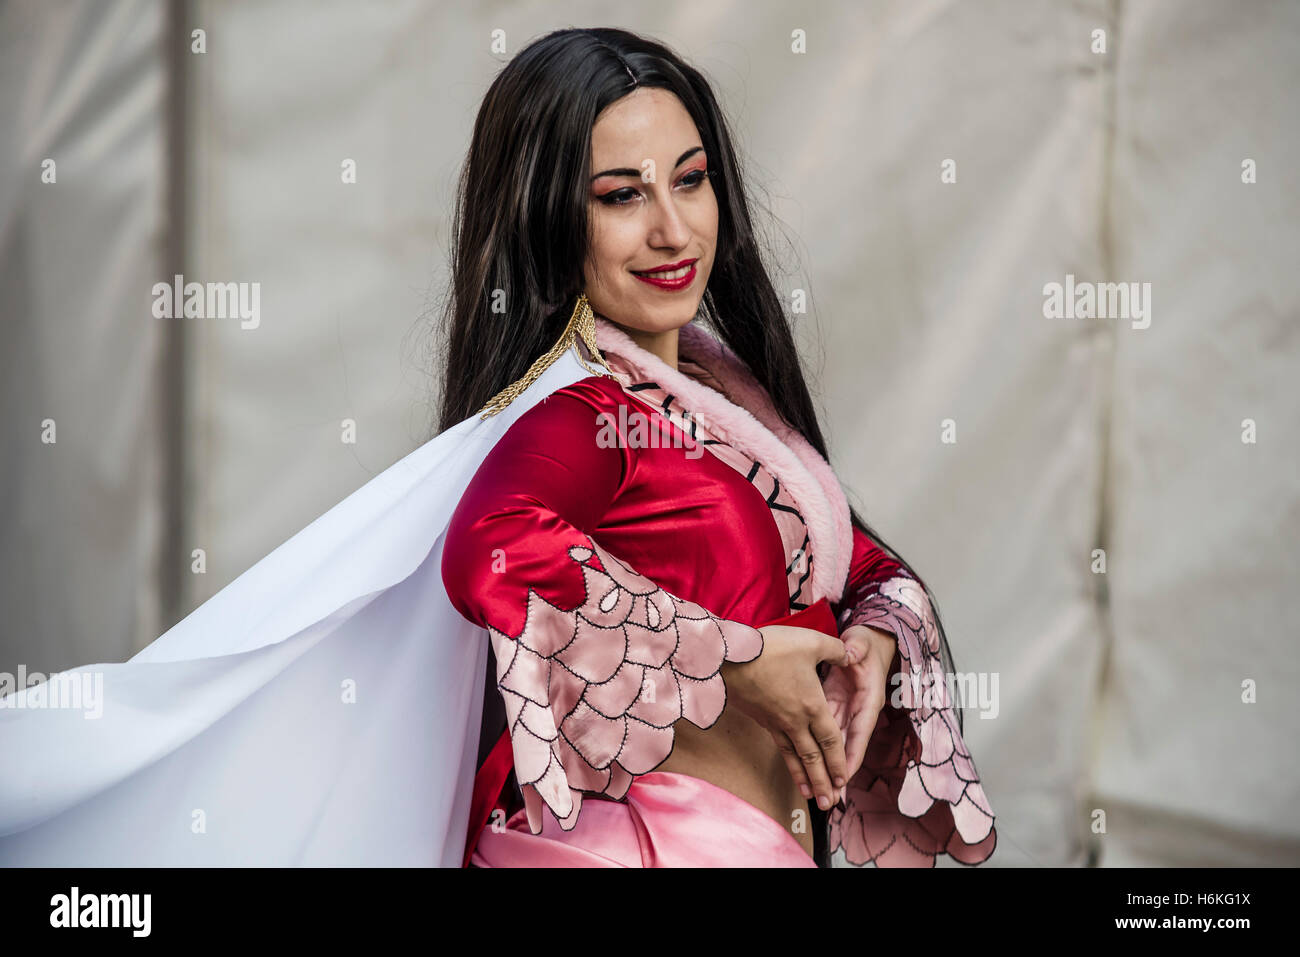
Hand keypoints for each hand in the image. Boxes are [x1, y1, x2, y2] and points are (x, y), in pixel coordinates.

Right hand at [720, 624, 848, 810]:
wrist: (728, 656)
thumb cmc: (770, 649)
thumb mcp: (811, 642)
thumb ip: (837, 651)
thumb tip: (853, 655)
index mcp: (812, 706)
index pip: (830, 740)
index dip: (839, 761)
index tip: (845, 780)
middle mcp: (795, 720)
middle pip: (813, 758)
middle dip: (823, 782)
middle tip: (830, 803)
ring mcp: (775, 722)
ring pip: (795, 757)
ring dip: (805, 779)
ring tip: (813, 798)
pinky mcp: (760, 718)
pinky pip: (779, 746)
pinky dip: (788, 761)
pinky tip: (790, 764)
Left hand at [821, 623, 896, 785]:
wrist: (865, 641)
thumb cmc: (865, 643)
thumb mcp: (861, 643)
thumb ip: (855, 649)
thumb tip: (851, 653)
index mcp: (867, 699)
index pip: (860, 731)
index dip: (852, 753)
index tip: (843, 775)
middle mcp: (857, 711)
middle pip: (846, 746)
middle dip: (837, 773)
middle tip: (829, 799)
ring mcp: (844, 711)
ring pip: (833, 744)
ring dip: (826, 768)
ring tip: (817, 794)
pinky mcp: (832, 708)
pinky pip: (823, 733)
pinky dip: (816, 750)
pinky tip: (807, 770)